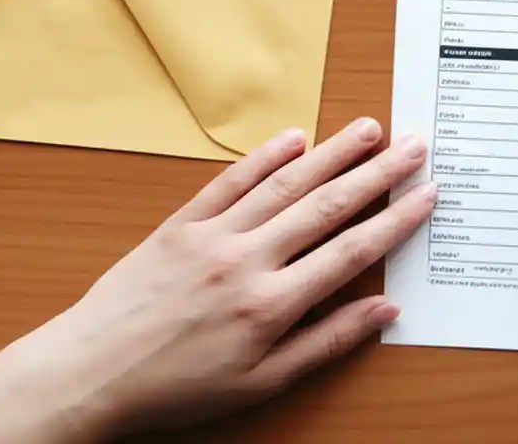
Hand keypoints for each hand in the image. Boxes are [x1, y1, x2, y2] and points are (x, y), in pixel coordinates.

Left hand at [0, 120, 434, 442]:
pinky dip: (263, 157)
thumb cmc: (176, 388)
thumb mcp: (261, 383)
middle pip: (328, 206)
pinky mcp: (180, 224)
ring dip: (332, 153)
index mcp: (272, 304)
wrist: (91, 374)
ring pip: (285, 184)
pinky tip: (294, 137)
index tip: (427, 194)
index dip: (397, 219)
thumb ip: (327, 342)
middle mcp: (247, 260)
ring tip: (368, 129)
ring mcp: (212, 235)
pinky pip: (229, 181)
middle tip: (413, 146)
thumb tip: (384, 311)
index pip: (352, 250)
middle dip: (378, 173)